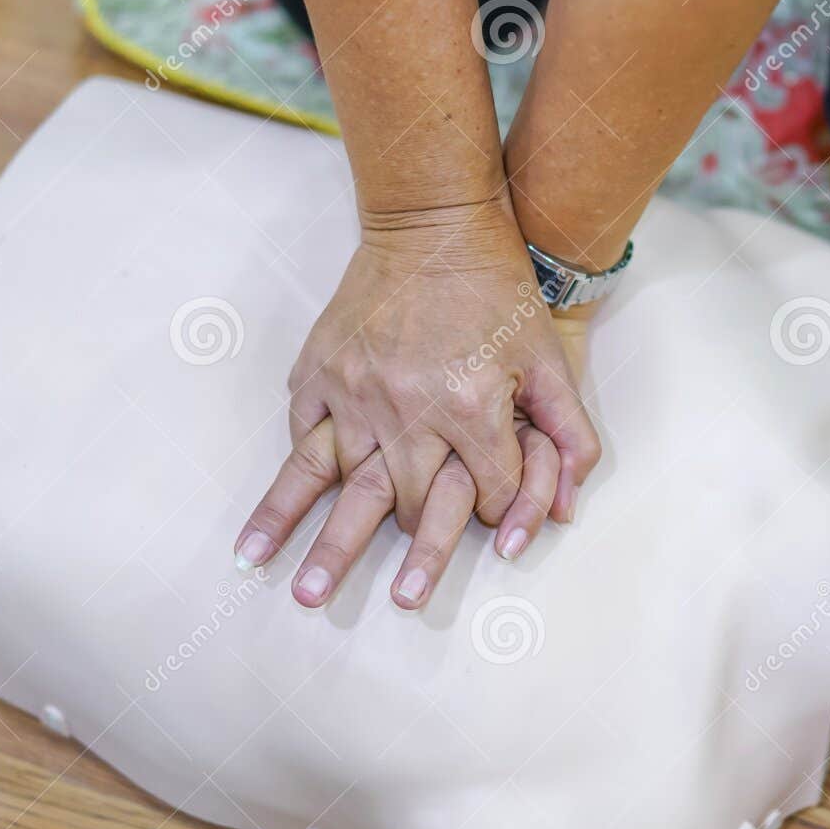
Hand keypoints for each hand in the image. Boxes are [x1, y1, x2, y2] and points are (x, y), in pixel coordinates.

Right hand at [233, 201, 599, 608]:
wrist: (433, 226)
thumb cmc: (501, 296)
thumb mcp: (552, 361)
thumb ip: (569, 438)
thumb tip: (565, 514)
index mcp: (472, 407)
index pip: (486, 495)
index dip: (499, 510)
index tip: (492, 510)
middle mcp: (410, 408)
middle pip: (415, 507)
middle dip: (419, 551)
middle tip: (404, 601)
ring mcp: (357, 392)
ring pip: (343, 488)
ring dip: (324, 545)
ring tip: (300, 596)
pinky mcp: (320, 374)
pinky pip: (304, 441)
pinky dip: (286, 491)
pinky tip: (260, 535)